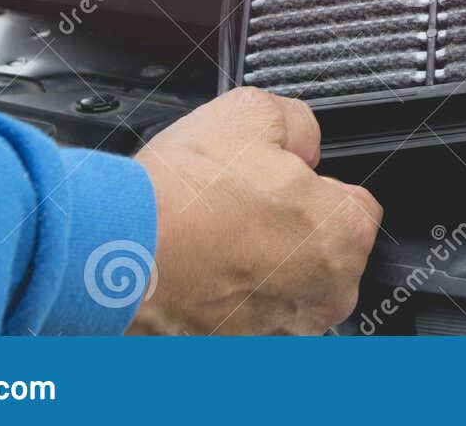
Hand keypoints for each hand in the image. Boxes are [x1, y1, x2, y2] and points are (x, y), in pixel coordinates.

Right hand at [128, 87, 380, 334]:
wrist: (110, 254)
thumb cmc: (179, 197)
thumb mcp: (251, 112)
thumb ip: (299, 125)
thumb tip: (304, 141)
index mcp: (343, 235)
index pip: (355, 205)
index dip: (315, 185)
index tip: (283, 181)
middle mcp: (324, 295)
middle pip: (323, 250)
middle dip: (291, 229)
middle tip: (241, 207)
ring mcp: (281, 332)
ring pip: (285, 287)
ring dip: (259, 267)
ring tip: (212, 239)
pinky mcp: (239, 354)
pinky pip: (247, 318)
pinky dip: (228, 299)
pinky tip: (198, 273)